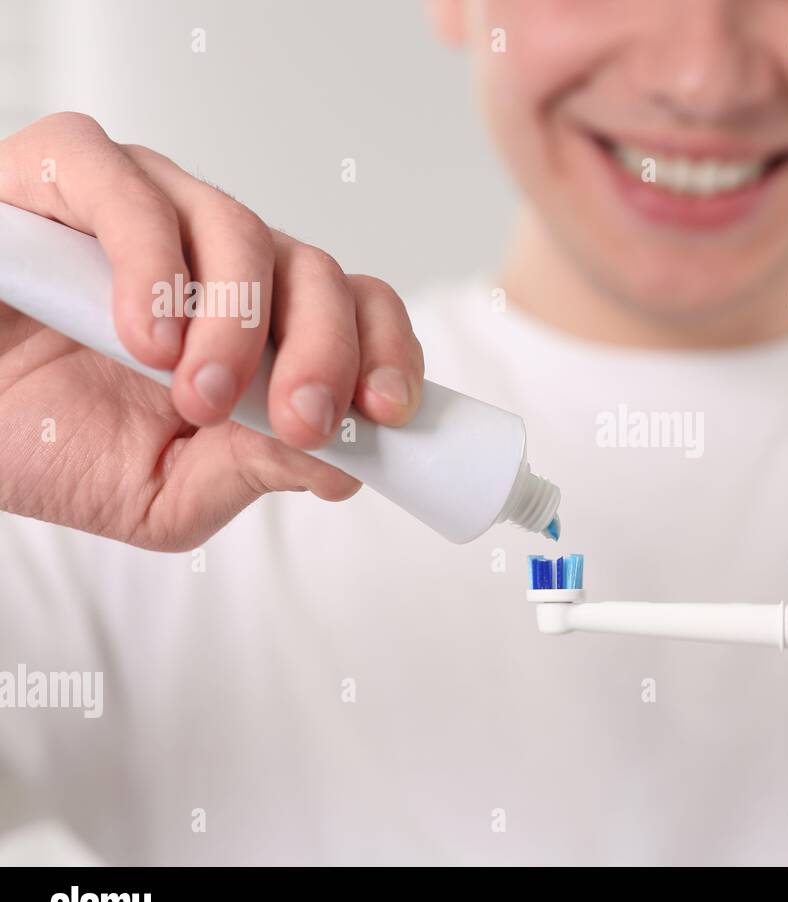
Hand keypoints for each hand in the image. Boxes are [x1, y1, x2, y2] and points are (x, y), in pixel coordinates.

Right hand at [0, 113, 424, 549]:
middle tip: (302, 422)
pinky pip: (130, 192)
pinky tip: (145, 339)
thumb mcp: (166, 489)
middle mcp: (216, 255)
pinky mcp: (66, 172)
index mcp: (256, 322)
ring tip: (198, 398)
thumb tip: (345, 469)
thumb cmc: (47, 441)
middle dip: (325, 354)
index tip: (386, 414)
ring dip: (238, 327)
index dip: (386, 352)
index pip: (356, 309)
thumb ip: (252, 473)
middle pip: (317, 272)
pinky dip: (154, 267)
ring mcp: (148, 205)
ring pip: (240, 229)